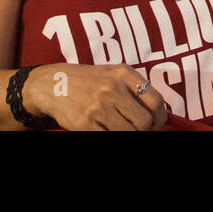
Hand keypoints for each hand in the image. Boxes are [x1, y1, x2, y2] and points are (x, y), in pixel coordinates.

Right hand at [26, 64, 167, 130]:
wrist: (52, 84)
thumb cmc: (88, 81)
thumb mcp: (112, 74)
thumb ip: (134, 89)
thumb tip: (157, 114)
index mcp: (123, 73)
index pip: (155, 101)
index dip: (160, 118)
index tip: (156, 124)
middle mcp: (112, 88)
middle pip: (144, 122)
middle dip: (144, 130)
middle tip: (138, 130)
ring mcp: (97, 107)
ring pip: (127, 133)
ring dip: (127, 134)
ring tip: (120, 128)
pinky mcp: (84, 124)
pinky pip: (108, 138)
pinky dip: (110, 136)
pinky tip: (105, 129)